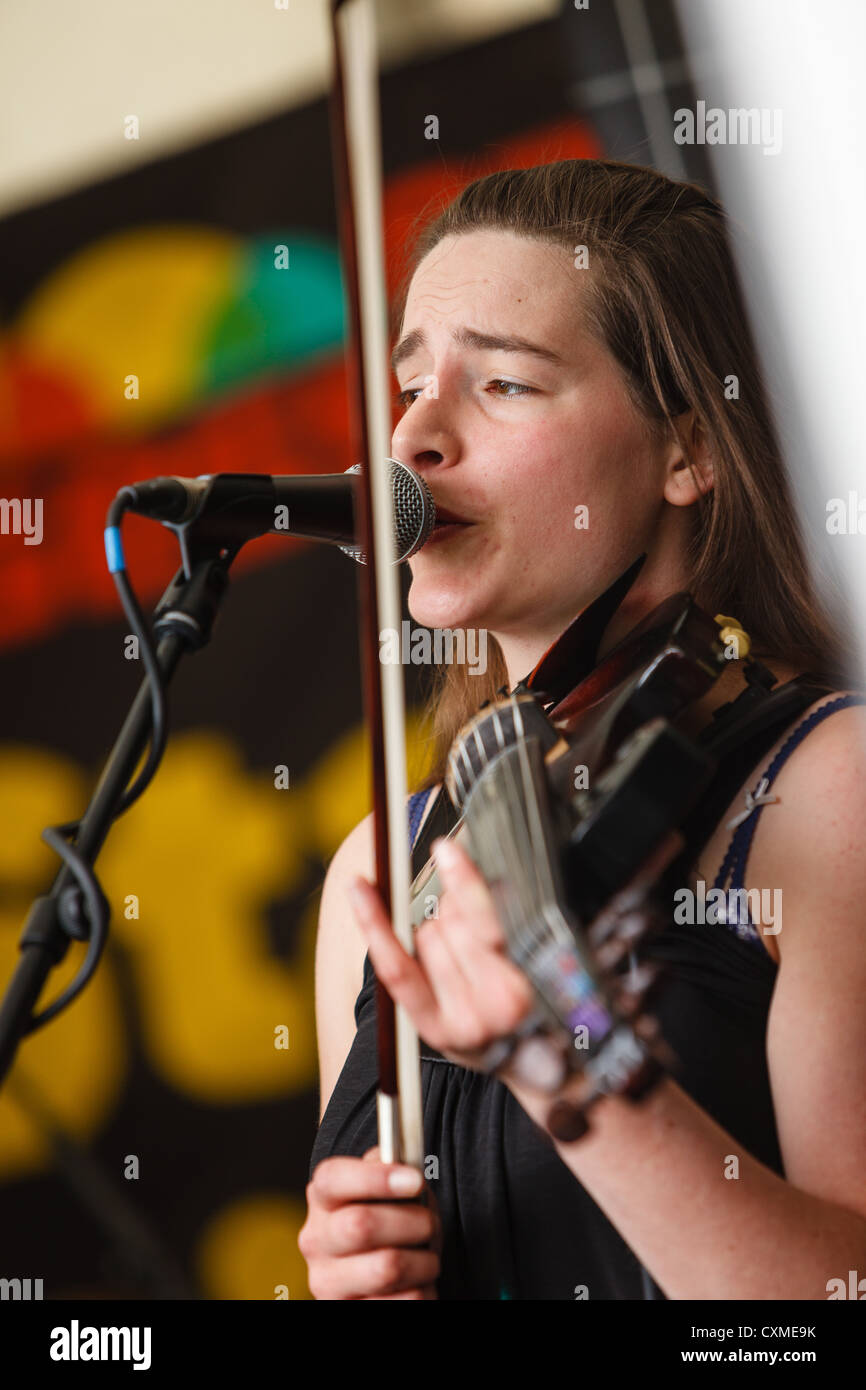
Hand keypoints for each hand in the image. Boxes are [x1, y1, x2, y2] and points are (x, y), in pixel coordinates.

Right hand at [299, 1147, 440, 1299]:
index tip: (415, 1181)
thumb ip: (390, 1168)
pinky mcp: (346, 1311)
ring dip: (424, 1261)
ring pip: (386, 1268)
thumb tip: (405, 1169)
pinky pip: (404, 1301)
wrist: (382, 1273)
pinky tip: (418, 1282)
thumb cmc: (390, 1220)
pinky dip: (424, 1290)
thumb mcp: (389, 1188)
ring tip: (428, 1258)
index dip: (376, 1178)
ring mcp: (327, 1283)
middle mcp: (316, 1241)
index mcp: (322, 1199)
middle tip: (431, 1223)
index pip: (333, 1179)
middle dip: (412, 1222)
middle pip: (361, 1225)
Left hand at [350, 834, 559, 1082]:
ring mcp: (464, 1020)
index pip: (487, 920)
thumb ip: (512, 914)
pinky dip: (377, 927)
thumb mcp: (549, 955)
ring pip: (428, 934)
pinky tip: (361, 893)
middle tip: (476, 927)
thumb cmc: (547, 999)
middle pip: (455, 920)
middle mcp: (497, 1004)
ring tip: (467, 959)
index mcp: (533, 978)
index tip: (445, 847)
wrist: (545, 1067)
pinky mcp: (436, 1030)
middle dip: (459, 906)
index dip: (464, 880)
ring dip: (438, 928)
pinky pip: (397, 969)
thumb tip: (464, 865)